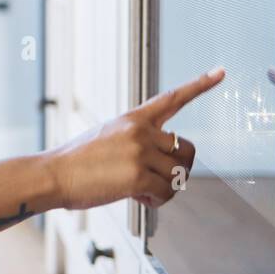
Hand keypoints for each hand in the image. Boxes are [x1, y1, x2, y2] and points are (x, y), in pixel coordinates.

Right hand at [48, 67, 223, 209]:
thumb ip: (135, 143)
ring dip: (165, 187)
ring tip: (142, 190)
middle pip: (187, 149)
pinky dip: (155, 201)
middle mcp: (140, 131)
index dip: (200, 85)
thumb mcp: (106, 138)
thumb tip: (160, 165)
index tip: (221, 72)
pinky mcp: (138, 175)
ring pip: (178, 174)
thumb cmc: (75, 162)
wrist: (53, 175)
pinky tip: (138, 198)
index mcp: (132, 119)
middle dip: (178, 168)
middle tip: (158, 179)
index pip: (172, 98)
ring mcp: (140, 152)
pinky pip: (166, 193)